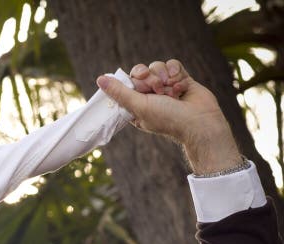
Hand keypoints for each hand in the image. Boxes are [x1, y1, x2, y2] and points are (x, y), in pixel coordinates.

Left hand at [97, 60, 241, 173]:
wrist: (201, 122)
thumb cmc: (168, 119)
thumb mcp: (139, 106)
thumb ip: (119, 92)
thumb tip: (100, 79)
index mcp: (136, 104)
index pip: (127, 81)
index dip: (135, 80)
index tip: (142, 88)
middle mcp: (150, 94)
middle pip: (142, 71)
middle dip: (151, 78)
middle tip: (158, 89)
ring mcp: (166, 86)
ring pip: (157, 66)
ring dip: (165, 77)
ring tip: (172, 90)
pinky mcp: (181, 79)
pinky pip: (173, 65)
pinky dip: (177, 73)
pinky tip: (181, 86)